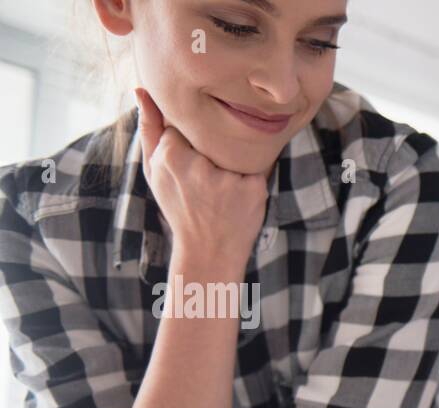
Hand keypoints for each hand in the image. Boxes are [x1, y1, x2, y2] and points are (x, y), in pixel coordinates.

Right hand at [135, 88, 268, 272]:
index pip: (187, 119)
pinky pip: (261, 161)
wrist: (208, 250)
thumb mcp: (155, 169)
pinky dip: (256, 169)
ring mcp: (228, 178)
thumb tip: (141, 89)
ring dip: (236, 154)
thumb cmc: (179, 205)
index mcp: (170, 155)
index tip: (192, 150)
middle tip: (209, 169)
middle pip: (214, 130)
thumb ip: (149, 129)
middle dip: (215, 142)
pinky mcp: (254, 188)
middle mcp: (198, 165)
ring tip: (226, 179)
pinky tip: (244, 188)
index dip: (192, 133)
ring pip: (238, 143)